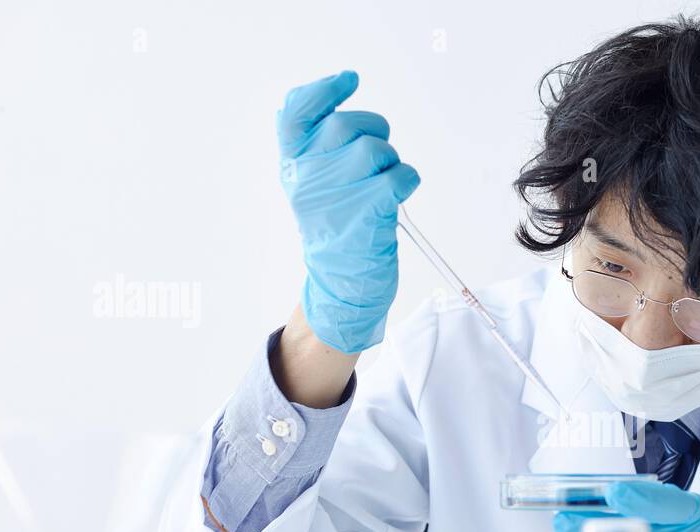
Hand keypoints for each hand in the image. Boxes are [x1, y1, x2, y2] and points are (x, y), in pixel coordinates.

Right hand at [277, 71, 419, 353]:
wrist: (341, 284)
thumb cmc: (334, 230)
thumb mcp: (310, 185)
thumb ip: (313, 143)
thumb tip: (327, 93)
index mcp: (292, 166)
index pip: (297, 111)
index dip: (325, 90)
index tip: (349, 80)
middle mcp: (308, 177)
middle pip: (346, 125)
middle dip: (373, 131)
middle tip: (377, 157)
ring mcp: (337, 196)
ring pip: (375, 149)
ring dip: (390, 162)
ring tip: (383, 185)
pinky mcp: (367, 214)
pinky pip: (399, 176)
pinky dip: (407, 181)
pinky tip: (398, 196)